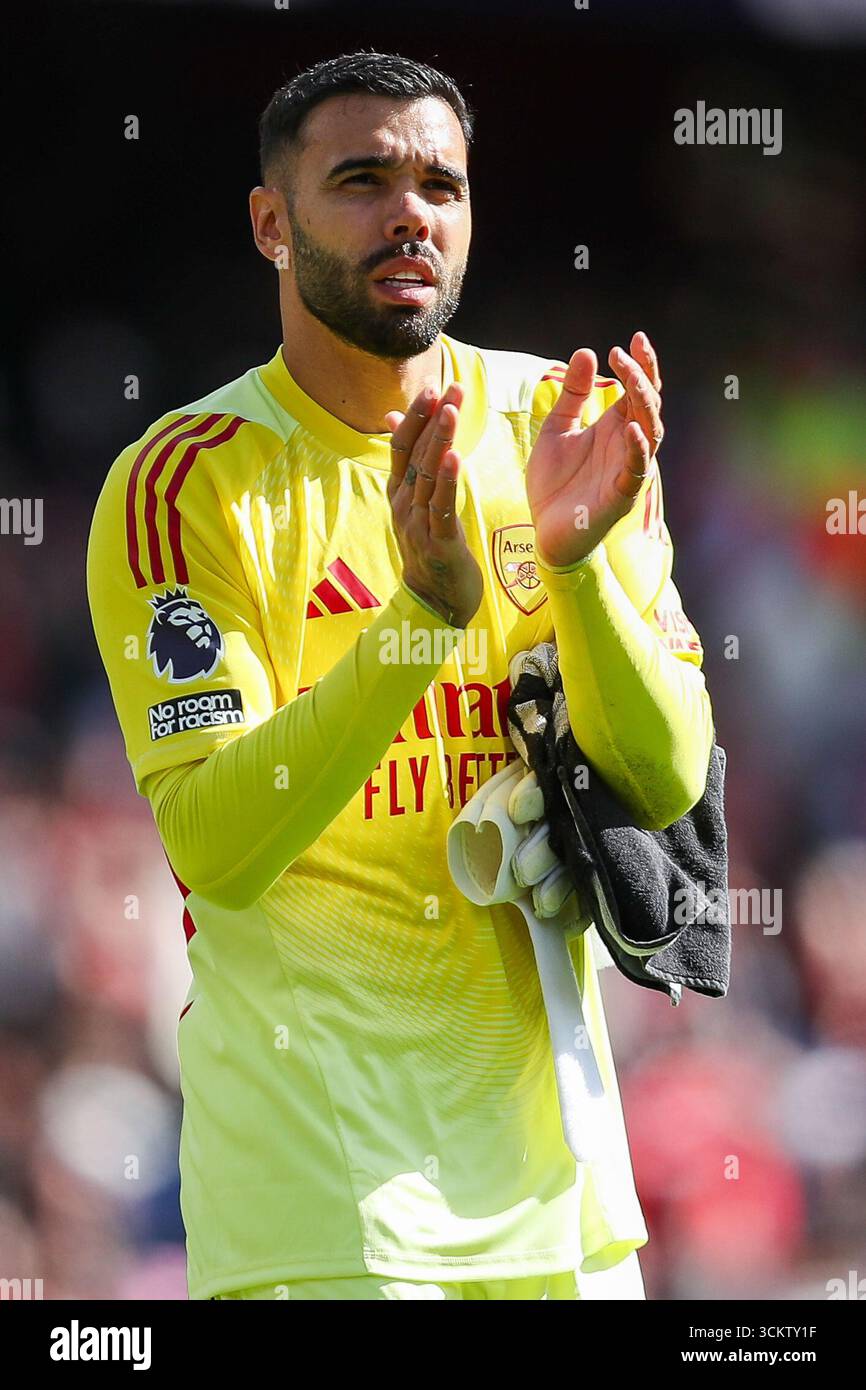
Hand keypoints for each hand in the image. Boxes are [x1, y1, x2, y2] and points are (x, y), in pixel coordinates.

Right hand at [385, 382, 482, 628]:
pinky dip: (447, 480)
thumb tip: (394, 418)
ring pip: (427, 474)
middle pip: (414, 453)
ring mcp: (416, 522)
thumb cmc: (430, 548)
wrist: (435, 601)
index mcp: (398, 492)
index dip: (415, 416)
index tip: (432, 388)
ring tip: (451, 411)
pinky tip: (455, 457)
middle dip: (433, 419)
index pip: (401, 445)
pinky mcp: (437, 541)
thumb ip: (408, 462)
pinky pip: (441, 506)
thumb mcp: (415, 503)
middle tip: (450, 388)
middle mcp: (402, 503)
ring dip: (440, 440)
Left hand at [525, 331, 663, 567]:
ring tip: (630, 378)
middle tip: (626, 351)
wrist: (545, 531)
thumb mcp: (556, 430)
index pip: (638, 391)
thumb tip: (587, 352)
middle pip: (649, 405)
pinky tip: (629, 427)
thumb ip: (572, 395)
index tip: (632, 338)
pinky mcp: (621, 495)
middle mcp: (627, 445)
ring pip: (650, 432)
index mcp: (614, 428)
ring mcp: (628, 470)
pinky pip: (637, 469)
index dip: (640, 365)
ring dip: (643, 404)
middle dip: (642, 376)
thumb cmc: (555, 484)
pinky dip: (636, 448)